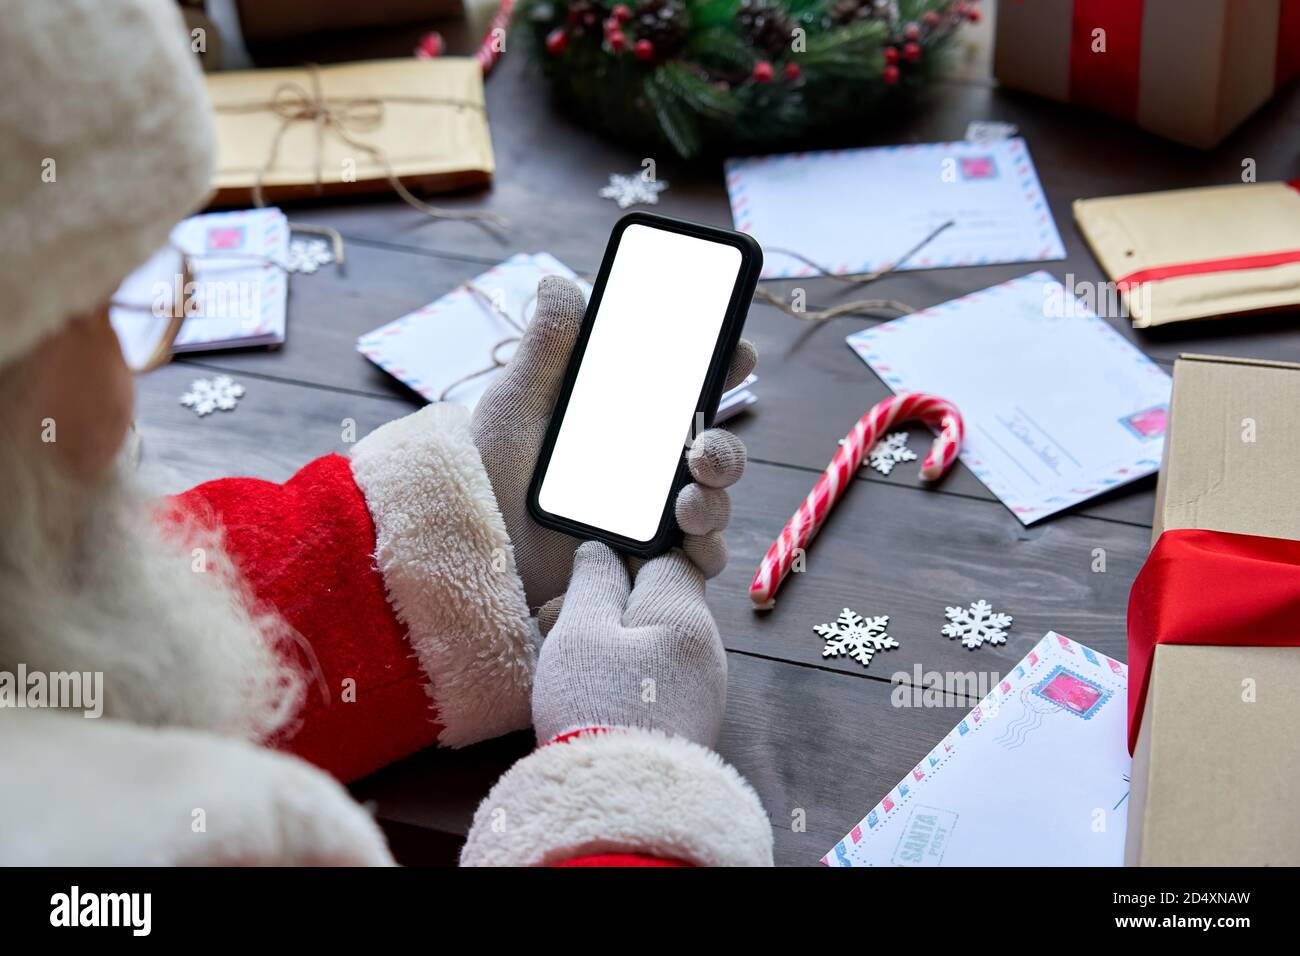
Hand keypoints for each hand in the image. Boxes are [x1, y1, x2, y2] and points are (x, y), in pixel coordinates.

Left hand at [471, 276, 755, 610]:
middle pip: (715, 451)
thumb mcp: (516, 405)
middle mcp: (648, 468)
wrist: (469, 550)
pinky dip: (704, 551)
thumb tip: (558, 280)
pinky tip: (686, 541)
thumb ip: (547, 346)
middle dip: (725, 448)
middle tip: (703, 447)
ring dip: (716, 498)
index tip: (738, 351)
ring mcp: (652, 518)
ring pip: (714, 504)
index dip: (725, 367)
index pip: (691, 391)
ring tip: (689, 500)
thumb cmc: (488, 474)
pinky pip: (697, 561)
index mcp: (626, 422)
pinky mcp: (647, 566)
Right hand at [531, 542, 725, 746]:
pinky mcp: (692, 722)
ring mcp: (704, 688)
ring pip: (657, 642)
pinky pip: (660, 678)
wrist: (622, 802)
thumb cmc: (597, 709)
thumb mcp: (581, 631)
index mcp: (685, 612)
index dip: (621, 558)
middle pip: (660, 602)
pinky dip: (629, 677)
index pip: (665, 556)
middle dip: (612, 607)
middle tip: (565, 626)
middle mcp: (707, 646)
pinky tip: (598, 696)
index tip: (586, 577)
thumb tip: (601, 552)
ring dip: (617, 644)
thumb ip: (593, 581)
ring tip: (575, 666)